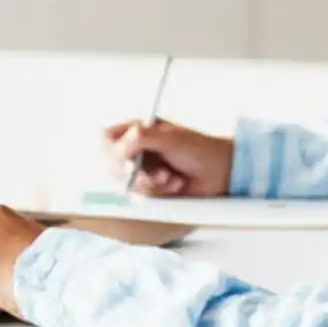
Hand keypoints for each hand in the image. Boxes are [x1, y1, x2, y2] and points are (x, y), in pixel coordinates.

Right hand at [103, 118, 233, 196]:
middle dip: (135, 174)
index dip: (110, 149)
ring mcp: (141, 170)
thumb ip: (144, 138)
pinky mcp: (149, 189)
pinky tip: (176, 184)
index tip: (125, 158)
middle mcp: (135, 149)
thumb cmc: (200, 149)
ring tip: (171, 178)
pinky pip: (141, 196)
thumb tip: (121, 144)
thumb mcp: (172, 138)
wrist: (221, 172)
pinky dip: (159, 192)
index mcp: (138, 130)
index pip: (106, 137)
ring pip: (126, 183)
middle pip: (112, 164)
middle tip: (157, 174)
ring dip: (150, 184)